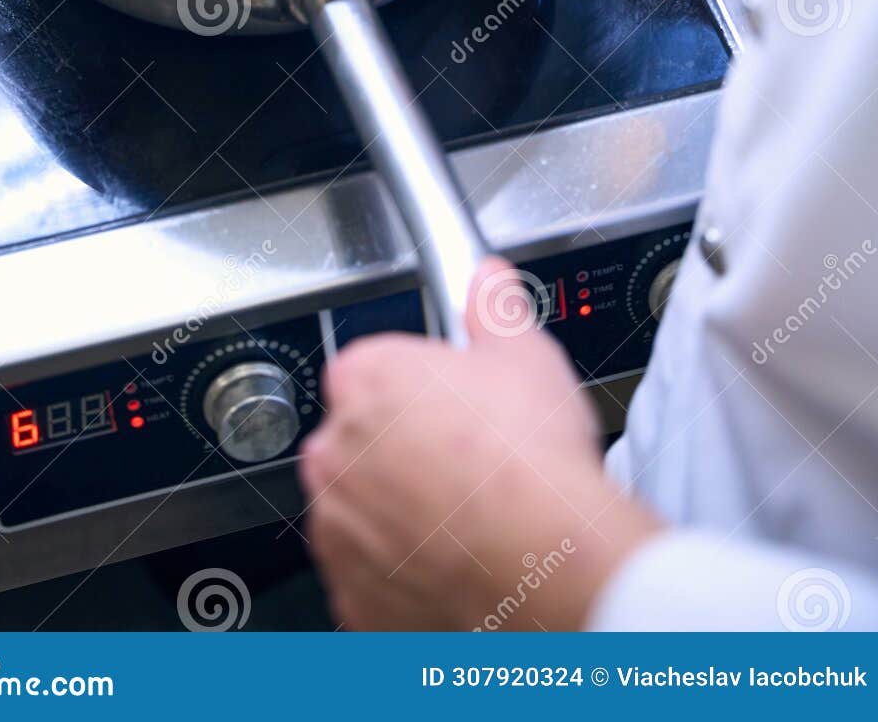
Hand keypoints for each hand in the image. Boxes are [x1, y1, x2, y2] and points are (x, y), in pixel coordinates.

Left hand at [299, 260, 659, 631]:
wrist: (542, 565)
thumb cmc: (527, 462)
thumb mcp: (524, 355)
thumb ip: (494, 308)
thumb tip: (488, 279)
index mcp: (365, 380)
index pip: (374, 368)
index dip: (420, 385)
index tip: (453, 401)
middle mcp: (334, 453)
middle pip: (361, 441)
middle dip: (403, 449)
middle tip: (467, 459)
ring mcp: (338, 531)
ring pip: (361, 511)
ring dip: (398, 514)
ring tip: (468, 516)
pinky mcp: (352, 597)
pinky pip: (371, 578)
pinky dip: (402, 576)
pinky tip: (455, 564)